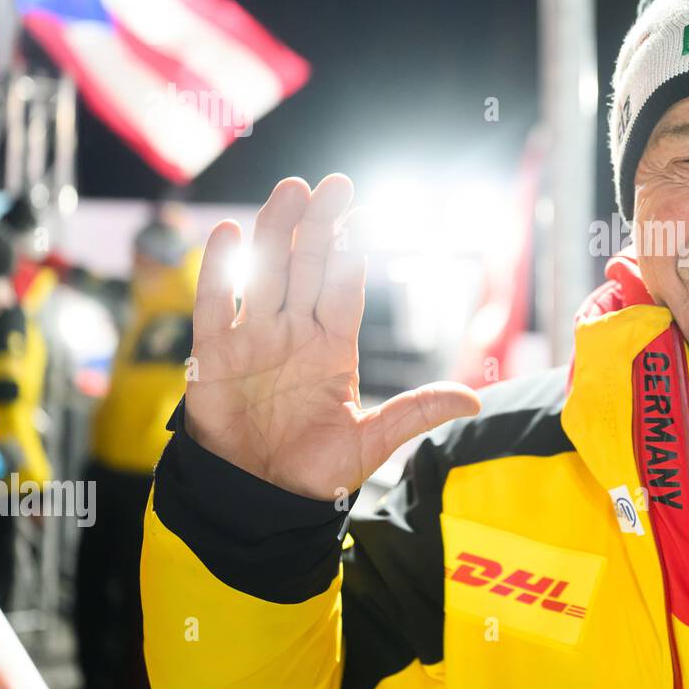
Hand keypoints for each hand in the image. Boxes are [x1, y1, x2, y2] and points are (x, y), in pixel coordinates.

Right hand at [183, 174, 479, 501]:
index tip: (365, 214)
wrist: (258, 502)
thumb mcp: (372, 442)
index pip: (343, 289)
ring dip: (277, 233)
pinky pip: (216, 307)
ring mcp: (255, 341)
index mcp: (333, 348)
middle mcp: (294, 334)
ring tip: (290, 191)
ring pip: (266, 275)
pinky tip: (230, 235)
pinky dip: (220, 272)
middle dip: (319, 228)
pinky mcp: (214, 358)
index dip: (352, 253)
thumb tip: (474, 400)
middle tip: (332, 185)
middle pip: (307, 270)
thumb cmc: (314, 472)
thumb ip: (416, 414)